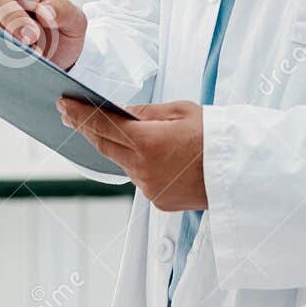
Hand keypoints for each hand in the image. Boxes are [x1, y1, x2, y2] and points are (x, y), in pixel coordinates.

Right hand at [0, 0, 87, 70]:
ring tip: (32, 53)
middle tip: (32, 36)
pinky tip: (17, 61)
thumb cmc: (63, 34)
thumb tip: (44, 11)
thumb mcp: (75, 21)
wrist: (59, 64)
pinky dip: (0, 52)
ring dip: (8, 38)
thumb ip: (65, 9)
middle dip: (12, 16)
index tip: (34, 2)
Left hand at [58, 98, 206, 211]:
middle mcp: (143, 169)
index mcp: (148, 143)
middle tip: (70, 114)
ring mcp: (149, 188)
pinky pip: (140, 178)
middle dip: (85, 128)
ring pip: (123, 163)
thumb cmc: (216, 137)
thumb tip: (119, 112)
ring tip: (117, 130)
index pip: (102, 125)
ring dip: (117, 147)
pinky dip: (139, 164)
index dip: (79, 114)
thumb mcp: (181, 112)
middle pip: (104, 146)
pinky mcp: (157, 201)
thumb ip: (145, 113)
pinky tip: (153, 154)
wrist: (241, 172)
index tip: (64, 105)